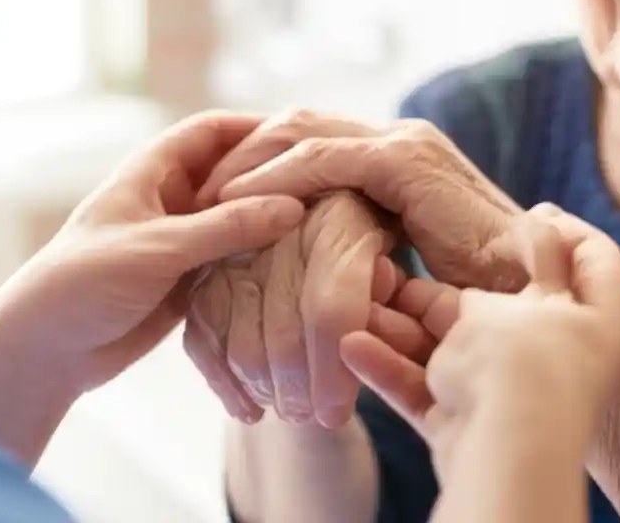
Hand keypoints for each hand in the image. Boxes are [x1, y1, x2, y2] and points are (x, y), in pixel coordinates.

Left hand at [0, 111, 307, 392]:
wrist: (46, 351)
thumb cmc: (82, 283)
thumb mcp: (156, 248)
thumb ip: (223, 227)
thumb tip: (292, 205)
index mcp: (151, 172)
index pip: (211, 130)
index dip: (255, 127)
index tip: (305, 137)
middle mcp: (169, 200)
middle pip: (232, 173)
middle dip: (274, 176)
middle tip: (327, 182)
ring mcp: (180, 241)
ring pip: (238, 220)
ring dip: (272, 223)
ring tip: (325, 224)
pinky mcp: (187, 281)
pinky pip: (234, 261)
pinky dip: (262, 262)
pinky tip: (299, 268)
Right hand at [183, 191, 401, 427]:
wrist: (349, 201)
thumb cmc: (393, 236)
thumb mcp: (414, 246)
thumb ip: (395, 283)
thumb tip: (375, 314)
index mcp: (342, 217)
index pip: (330, 307)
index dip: (331, 369)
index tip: (334, 413)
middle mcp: (283, 222)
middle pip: (280, 327)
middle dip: (295, 386)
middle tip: (309, 418)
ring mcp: (239, 242)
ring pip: (239, 333)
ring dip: (261, 385)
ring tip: (286, 411)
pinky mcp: (209, 264)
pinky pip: (205, 330)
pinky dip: (222, 377)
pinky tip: (246, 408)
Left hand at [197, 110, 527, 291]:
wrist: (529, 294)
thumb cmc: (475, 296)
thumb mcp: (406, 260)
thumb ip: (369, 242)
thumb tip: (333, 261)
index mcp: (395, 155)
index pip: (311, 137)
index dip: (260, 158)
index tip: (215, 191)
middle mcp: (397, 137)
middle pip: (297, 123)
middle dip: (241, 148)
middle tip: (196, 185)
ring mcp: (401, 142)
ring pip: (301, 130)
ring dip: (246, 159)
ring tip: (204, 194)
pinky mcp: (403, 161)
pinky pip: (321, 160)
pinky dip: (274, 178)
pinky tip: (235, 204)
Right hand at [341, 205, 619, 482]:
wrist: (505, 454)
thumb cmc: (524, 365)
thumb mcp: (530, 299)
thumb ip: (525, 265)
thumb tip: (530, 232)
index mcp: (590, 319)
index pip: (597, 260)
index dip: (570, 230)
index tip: (534, 212)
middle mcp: (552, 355)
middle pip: (495, 308)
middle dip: (437, 288)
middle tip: (389, 264)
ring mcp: (506, 394)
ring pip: (447, 348)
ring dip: (399, 326)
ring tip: (357, 303)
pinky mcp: (463, 426)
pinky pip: (423, 390)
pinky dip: (389, 368)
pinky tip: (351, 346)